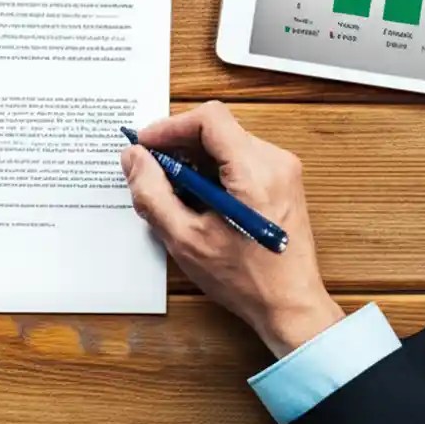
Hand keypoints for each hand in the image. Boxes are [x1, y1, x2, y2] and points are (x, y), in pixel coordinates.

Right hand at [120, 101, 342, 357]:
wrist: (290, 305)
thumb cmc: (245, 279)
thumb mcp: (186, 239)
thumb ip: (153, 193)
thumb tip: (134, 158)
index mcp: (255, 172)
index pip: (209, 118)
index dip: (170, 127)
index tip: (145, 145)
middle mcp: (275, 162)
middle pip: (216, 129)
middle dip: (178, 145)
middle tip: (151, 171)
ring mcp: (283, 171)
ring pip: (226, 143)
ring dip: (194, 160)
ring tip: (173, 192)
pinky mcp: (282, 182)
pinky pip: (240, 159)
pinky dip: (212, 170)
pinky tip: (198, 200)